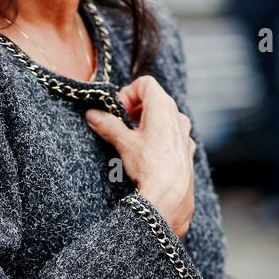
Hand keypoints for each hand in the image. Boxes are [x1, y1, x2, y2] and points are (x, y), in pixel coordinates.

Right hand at [85, 76, 196, 237]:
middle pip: (154, 98)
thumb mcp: (124, 143)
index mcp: (163, 106)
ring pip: (164, 116)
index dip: (127, 92)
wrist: (171, 195)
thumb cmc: (150, 166)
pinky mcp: (186, 148)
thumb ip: (108, 125)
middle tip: (121, 123)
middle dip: (135, 107)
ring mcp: (184, 132)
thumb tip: (92, 114)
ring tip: (133, 139)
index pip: (144, 83)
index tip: (117, 110)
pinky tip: (149, 152)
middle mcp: (177, 115)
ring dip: (146, 122)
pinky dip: (159, 136)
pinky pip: (172, 133)